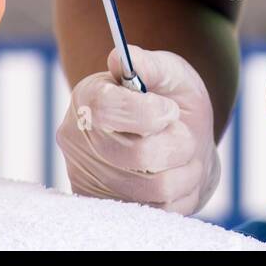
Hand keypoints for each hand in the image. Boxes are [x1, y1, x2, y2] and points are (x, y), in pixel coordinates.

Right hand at [56, 44, 220, 213]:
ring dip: (185, 167)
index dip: (149, 113)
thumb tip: (119, 56)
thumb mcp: (167, 71)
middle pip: (138, 154)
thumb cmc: (169, 97)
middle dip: (177, 141)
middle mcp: (79, 141)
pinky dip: (182, 190)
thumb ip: (149, 63)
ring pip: (155, 186)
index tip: (170, 109)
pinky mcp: (110, 207)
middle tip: (182, 131)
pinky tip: (177, 173)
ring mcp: (91, 179)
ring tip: (184, 152)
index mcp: (88, 99)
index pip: (106, 110)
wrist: (178, 137)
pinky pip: (160, 209)